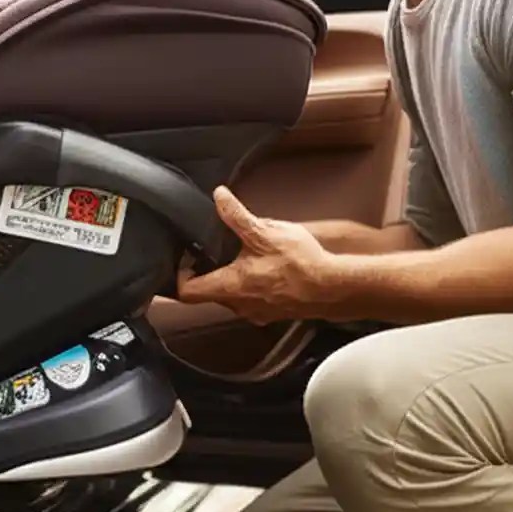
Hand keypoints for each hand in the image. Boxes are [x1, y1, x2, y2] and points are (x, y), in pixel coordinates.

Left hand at [176, 186, 333, 324]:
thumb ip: (236, 215)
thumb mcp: (264, 231)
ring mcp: (256, 312)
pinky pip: (253, 300)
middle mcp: (239, 305)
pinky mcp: (273, 313)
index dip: (179, 275)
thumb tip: (219, 198)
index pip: (186, 292)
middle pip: (209, 293)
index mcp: (230, 287)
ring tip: (246, 256)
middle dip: (209, 271)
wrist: (334, 287)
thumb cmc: (301, 264)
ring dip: (233, 277)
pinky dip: (253, 285)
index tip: (185, 259)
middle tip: (214, 251)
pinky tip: (268, 269)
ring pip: (232, 296)